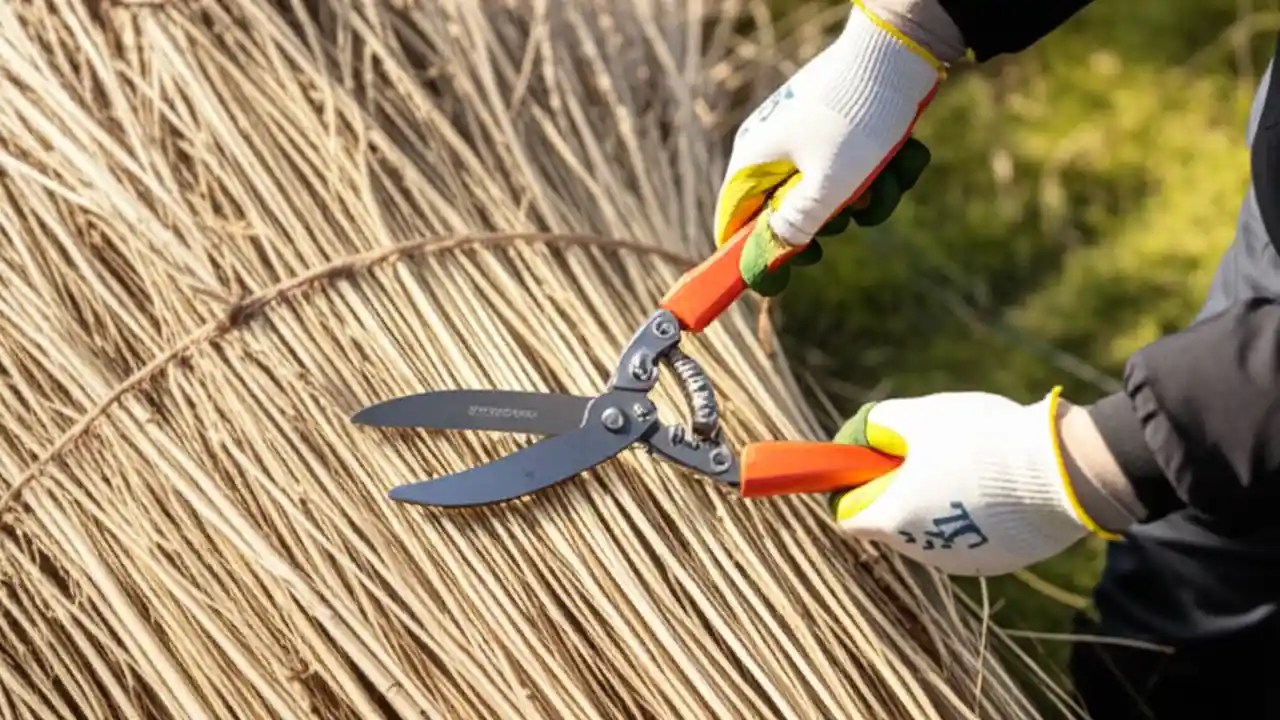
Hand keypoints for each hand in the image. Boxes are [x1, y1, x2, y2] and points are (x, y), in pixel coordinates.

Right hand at [714, 1, 943, 295]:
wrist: (900, 53)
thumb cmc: (857, 119)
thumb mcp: (826, 186)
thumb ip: (795, 228)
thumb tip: (767, 259)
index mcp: (755, 161)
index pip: (733, 223)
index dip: (754, 255)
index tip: (783, 279)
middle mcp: (775, 152)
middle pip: (791, 216)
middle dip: (833, 221)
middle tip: (852, 211)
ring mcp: (810, 141)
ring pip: (834, 197)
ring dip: (869, 197)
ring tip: (888, 174)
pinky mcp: (843, 134)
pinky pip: (857, 173)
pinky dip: (883, 173)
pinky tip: (902, 155)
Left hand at [827, 388, 1116, 576]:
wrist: (1065, 471)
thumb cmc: (981, 440)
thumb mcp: (919, 417)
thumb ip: (877, 426)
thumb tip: (862, 436)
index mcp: (893, 521)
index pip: (847, 514)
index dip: (854, 481)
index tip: (875, 456)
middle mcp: (921, 551)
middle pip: (890, 519)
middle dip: (899, 485)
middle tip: (928, 450)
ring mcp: (960, 560)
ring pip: (931, 527)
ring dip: (937, 497)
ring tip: (969, 462)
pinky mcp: (997, 561)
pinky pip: (969, 534)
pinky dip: (972, 512)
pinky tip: (997, 483)